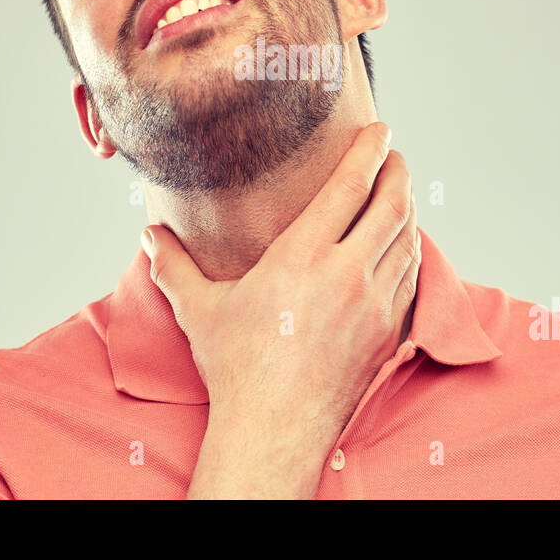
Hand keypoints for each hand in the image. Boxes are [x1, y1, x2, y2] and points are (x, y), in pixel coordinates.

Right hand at [141, 121, 419, 457]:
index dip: (369, 151)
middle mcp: (346, 274)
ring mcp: (374, 304)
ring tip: (400, 192)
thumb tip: (148, 236)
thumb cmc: (236, 368)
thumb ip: (174, 266)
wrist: (274, 429)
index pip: (350, 186)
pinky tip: (404, 246)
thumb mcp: (199, 310)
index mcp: (302, 256)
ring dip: (408, 209)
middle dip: (399, 172)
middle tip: (395, 155)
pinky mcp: (387, 333)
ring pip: (407, 240)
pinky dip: (411, 251)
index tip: (380, 131)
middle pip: (392, 204)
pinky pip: (411, 278)